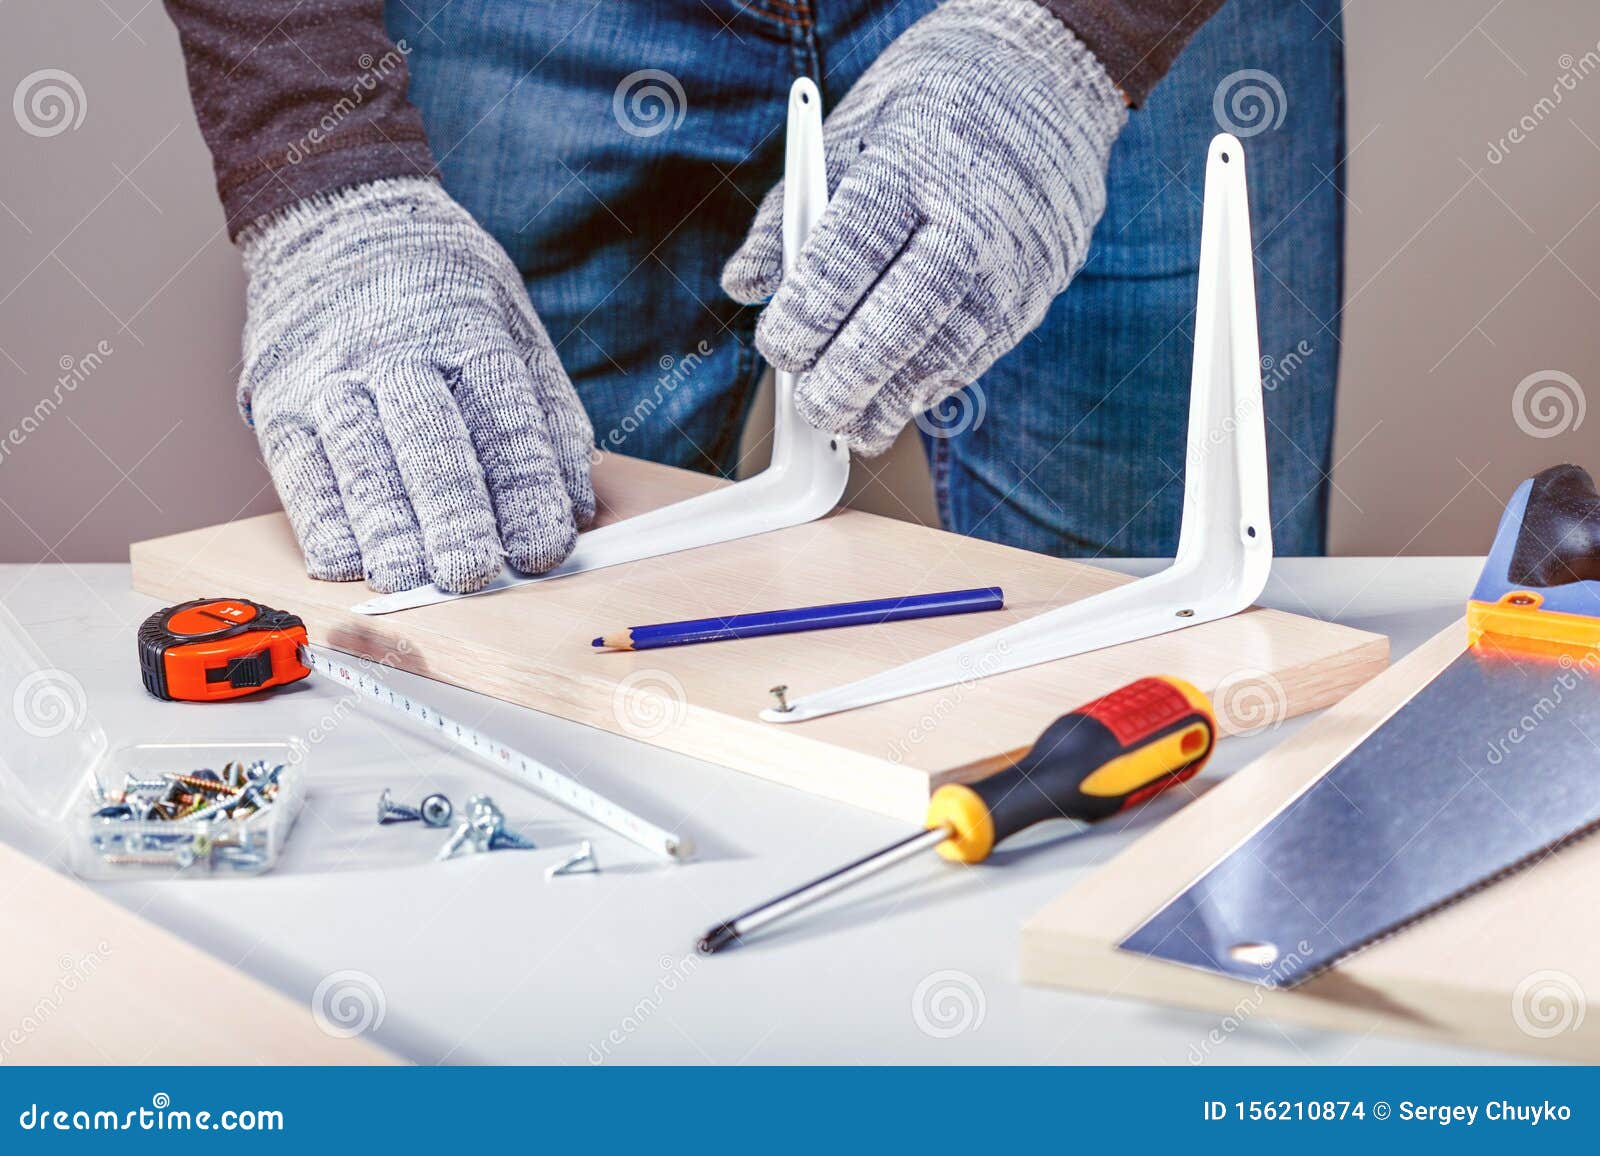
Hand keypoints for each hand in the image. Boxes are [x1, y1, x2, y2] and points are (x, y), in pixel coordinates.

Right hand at [239, 177, 593, 592]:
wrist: (336, 216)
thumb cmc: (440, 288)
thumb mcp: (512, 322)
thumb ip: (547, 414)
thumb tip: (575, 506)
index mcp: (467, 329)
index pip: (504, 419)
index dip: (525, 490)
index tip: (542, 549)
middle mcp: (394, 350)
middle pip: (430, 442)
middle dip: (453, 515)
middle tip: (473, 573)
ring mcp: (330, 375)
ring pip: (361, 462)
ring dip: (386, 530)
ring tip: (410, 579)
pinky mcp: (279, 399)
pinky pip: (299, 470)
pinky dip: (322, 523)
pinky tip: (348, 562)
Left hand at [722, 0, 1125, 454]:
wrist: (1050, 75)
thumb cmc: (933, 102)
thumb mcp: (852, 127)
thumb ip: (790, 211)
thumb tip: (745, 284)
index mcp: (914, 164)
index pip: (848, 258)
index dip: (807, 317)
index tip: (777, 349)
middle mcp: (973, 218)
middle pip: (901, 320)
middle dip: (847, 379)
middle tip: (811, 410)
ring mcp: (1016, 261)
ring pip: (945, 354)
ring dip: (891, 400)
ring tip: (849, 426)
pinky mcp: (1040, 291)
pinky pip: (978, 356)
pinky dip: (932, 386)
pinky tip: (895, 401)